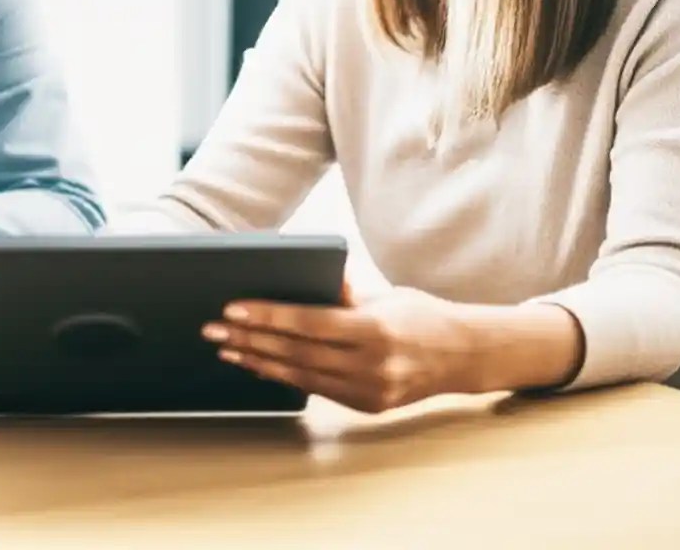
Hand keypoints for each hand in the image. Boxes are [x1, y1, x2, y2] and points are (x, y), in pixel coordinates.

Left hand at [202, 287, 484, 413]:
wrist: (466, 355)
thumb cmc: (421, 315)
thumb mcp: (386, 294)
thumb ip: (344, 292)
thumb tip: (302, 274)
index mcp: (376, 329)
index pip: (309, 323)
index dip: (267, 317)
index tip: (233, 310)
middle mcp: (373, 364)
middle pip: (297, 352)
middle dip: (249, 341)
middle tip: (213, 331)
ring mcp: (370, 390)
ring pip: (301, 376)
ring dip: (258, 362)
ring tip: (226, 350)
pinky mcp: (368, 406)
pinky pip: (315, 390)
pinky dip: (282, 377)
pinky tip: (257, 365)